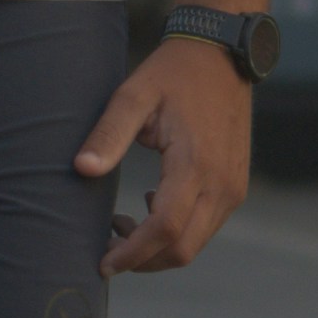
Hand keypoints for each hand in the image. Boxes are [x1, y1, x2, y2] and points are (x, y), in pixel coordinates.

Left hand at [81, 34, 252, 276]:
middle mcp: (221, 183)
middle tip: (107, 250)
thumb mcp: (133, 95)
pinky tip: (149, 207)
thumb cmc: (172, 73)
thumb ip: (108, 134)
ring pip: (195, 243)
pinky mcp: (235, 186)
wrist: (221, 54)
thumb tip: (82, 168)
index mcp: (195, 163)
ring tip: (122, 225)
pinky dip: (175, 232)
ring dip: (157, 248)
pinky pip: (206, 227)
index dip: (133, 253)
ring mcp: (233, 187)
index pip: (164, 228)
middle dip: (142, 260)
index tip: (103, 263)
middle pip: (182, 249)